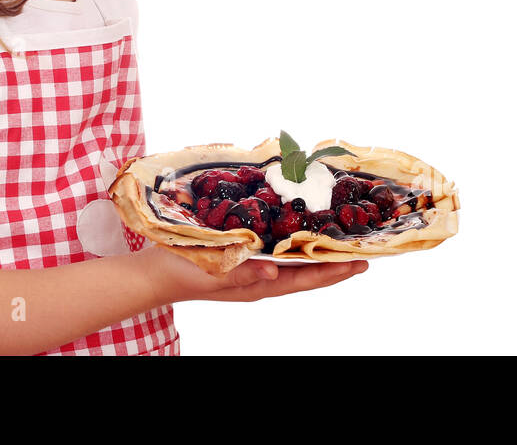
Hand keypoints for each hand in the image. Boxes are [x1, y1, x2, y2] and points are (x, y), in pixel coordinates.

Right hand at [136, 243, 368, 303]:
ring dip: (316, 254)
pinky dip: (292, 243)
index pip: (304, 279)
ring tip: (338, 241)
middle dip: (334, 264)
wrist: (154, 273)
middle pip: (306, 274)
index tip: (360, 263)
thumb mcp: (212, 272)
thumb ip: (241, 272)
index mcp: (258, 285)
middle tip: (362, 251)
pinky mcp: (241, 258)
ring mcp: (252, 270)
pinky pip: (275, 252)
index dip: (333, 271)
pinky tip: (297, 231)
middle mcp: (261, 279)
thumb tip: (273, 272)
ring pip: (293, 264)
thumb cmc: (181, 272)